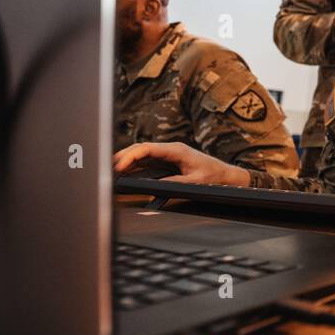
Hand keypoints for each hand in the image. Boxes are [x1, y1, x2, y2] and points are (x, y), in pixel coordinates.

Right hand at [113, 142, 250, 186]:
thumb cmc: (214, 176)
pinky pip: (148, 159)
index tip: (119, 166)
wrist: (227, 175)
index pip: (147, 148)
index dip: (131, 156)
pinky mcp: (169, 160)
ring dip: (127, 159)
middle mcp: (171, 149)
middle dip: (123, 156)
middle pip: (141, 148)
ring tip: (110, 168)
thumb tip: (155, 186)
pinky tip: (124, 170)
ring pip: (142, 153)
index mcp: (176, 150)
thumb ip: (175, 183)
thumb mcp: (195, 182)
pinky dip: (135, 164)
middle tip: (107, 167)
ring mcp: (169, 153)